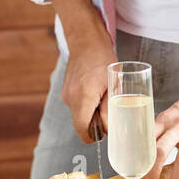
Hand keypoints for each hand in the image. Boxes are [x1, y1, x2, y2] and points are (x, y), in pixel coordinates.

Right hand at [61, 30, 117, 144]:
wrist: (86, 40)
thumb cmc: (102, 59)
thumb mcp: (112, 84)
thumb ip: (109, 108)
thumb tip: (108, 128)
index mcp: (83, 98)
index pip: (82, 130)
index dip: (93, 137)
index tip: (103, 133)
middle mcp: (70, 99)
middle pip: (81, 123)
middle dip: (95, 123)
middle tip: (109, 110)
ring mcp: (66, 94)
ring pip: (79, 113)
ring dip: (92, 111)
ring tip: (103, 95)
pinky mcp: (65, 90)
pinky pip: (77, 104)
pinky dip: (87, 103)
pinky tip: (96, 90)